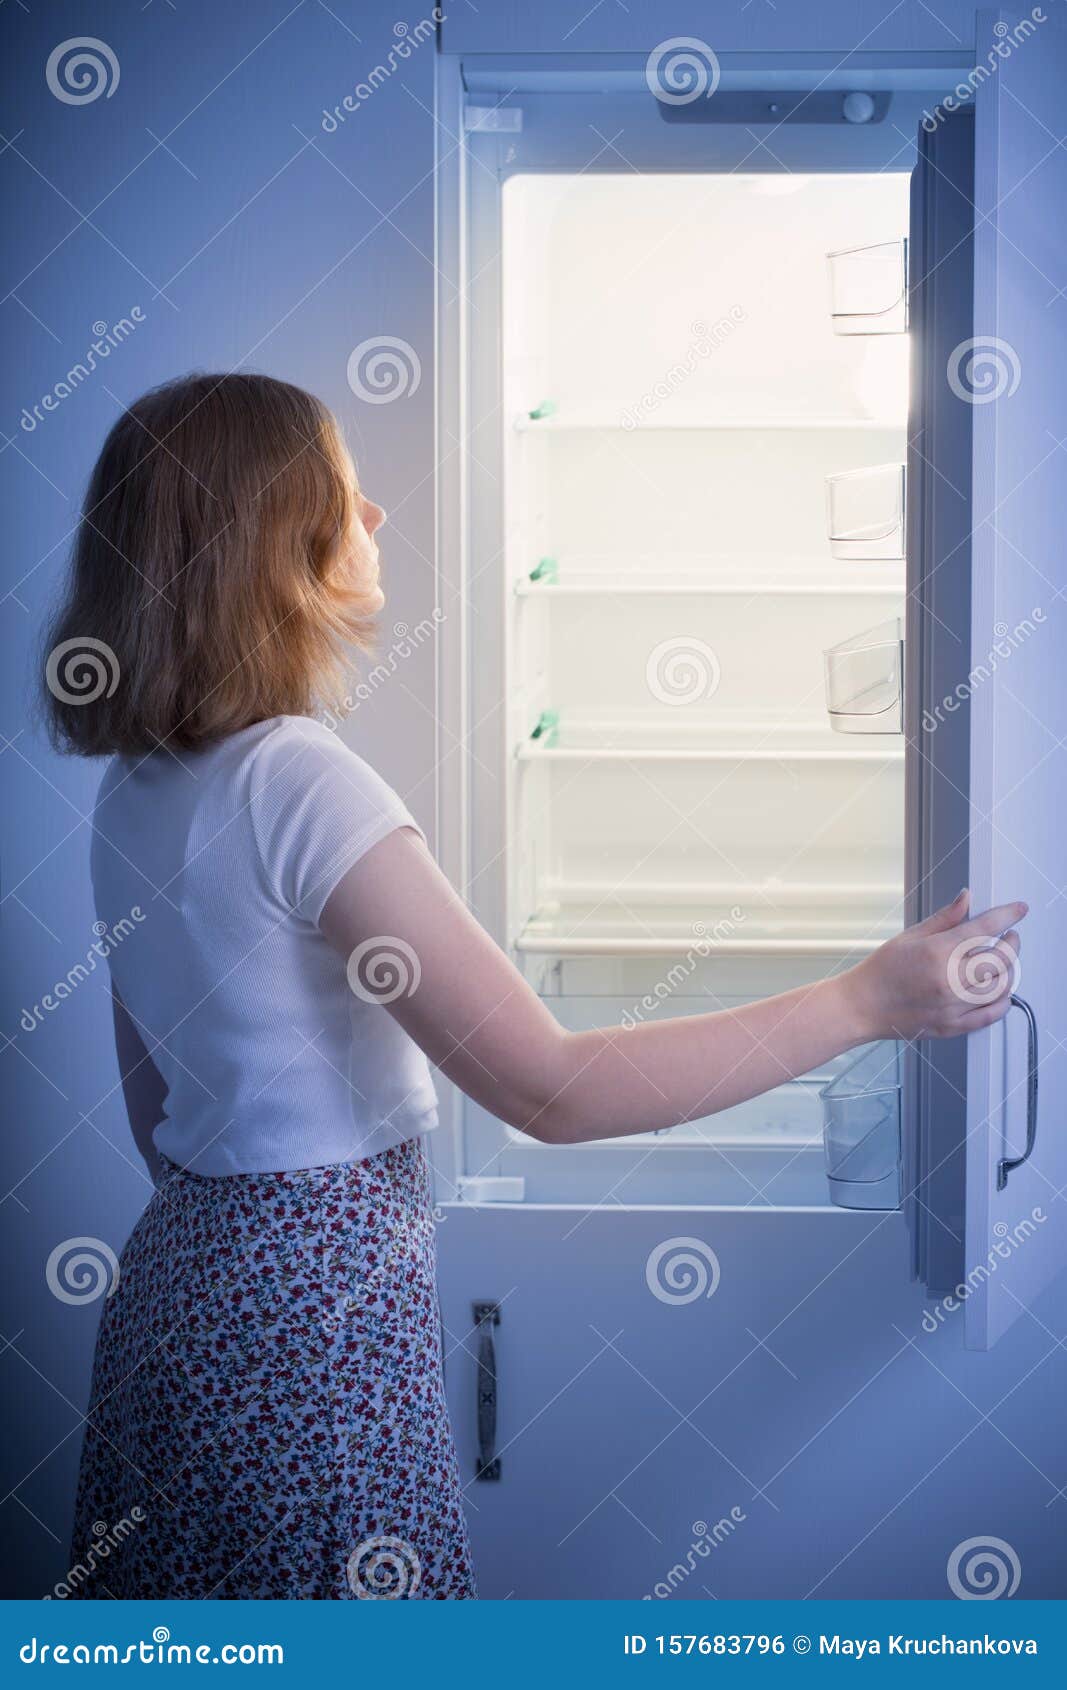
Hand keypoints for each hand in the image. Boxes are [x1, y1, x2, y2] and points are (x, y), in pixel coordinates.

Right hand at [845, 889, 1025, 1042]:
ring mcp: (952, 1005)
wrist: (861, 1007)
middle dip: (1013, 943)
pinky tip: (999, 991)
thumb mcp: (910, 936)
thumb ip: (944, 918)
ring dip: (1010, 971)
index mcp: (937, 952)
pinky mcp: (952, 1026)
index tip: (1019, 910)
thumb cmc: (880, 972)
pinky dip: (1003, 1001)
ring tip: (1003, 963)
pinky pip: (991, 1015)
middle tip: (1011, 937)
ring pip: (1002, 986)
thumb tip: (967, 898)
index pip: (985, 928)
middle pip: (1001, 958)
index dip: (1008, 915)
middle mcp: (948, 979)